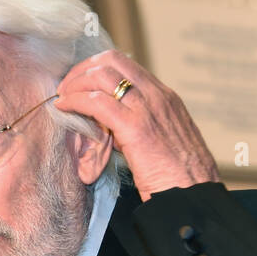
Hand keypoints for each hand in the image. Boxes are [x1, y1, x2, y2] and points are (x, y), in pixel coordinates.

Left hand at [53, 50, 220, 200]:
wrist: (194, 196)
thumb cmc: (180, 179)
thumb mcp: (163, 143)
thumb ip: (138, 130)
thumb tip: (111, 129)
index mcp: (165, 98)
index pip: (127, 66)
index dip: (98, 69)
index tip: (81, 84)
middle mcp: (157, 96)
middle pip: (112, 59)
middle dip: (83, 69)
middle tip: (66, 87)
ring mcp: (147, 108)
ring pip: (102, 74)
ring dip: (75, 83)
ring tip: (62, 97)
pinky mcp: (135, 127)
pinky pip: (97, 102)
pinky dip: (75, 101)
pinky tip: (64, 108)